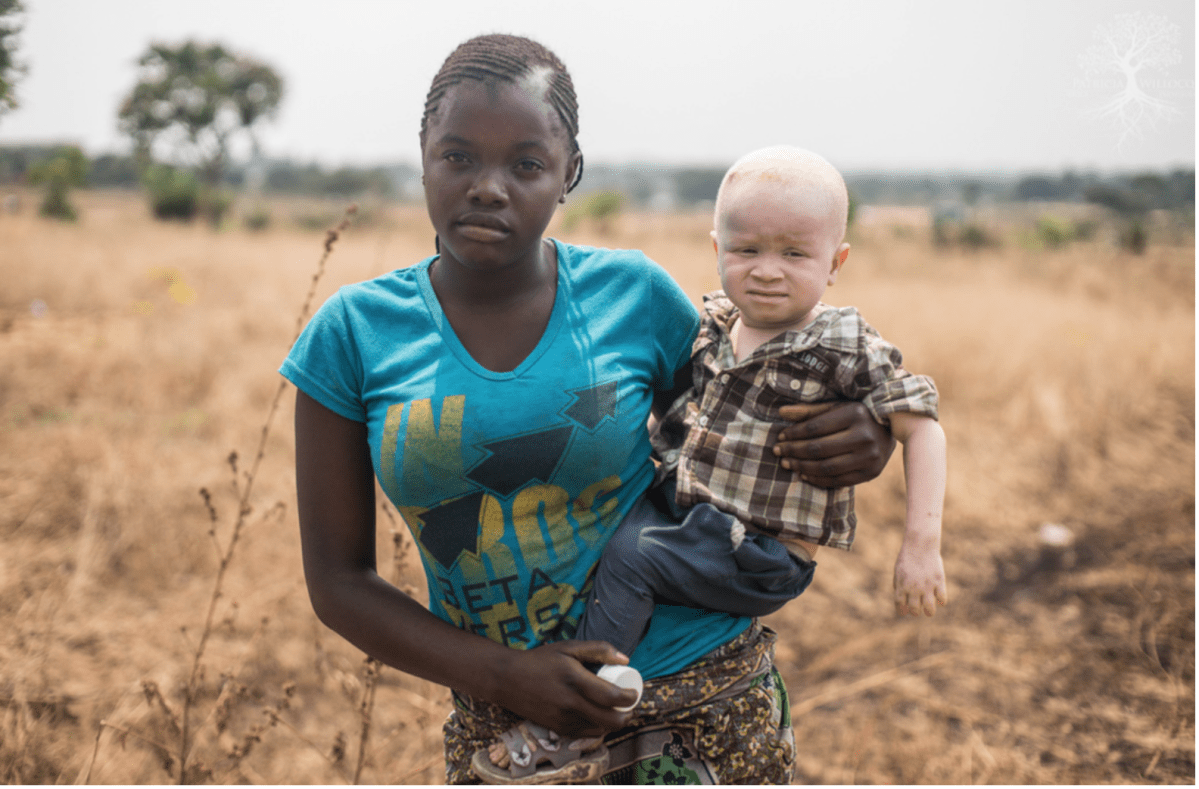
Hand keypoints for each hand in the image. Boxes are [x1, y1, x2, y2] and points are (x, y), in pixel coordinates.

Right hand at [491, 640, 636, 737]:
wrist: (508, 679)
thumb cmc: (540, 660)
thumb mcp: (569, 647)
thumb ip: (598, 650)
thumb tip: (625, 659)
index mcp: (576, 680)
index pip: (613, 697)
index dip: (630, 697)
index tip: (633, 692)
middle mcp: (571, 703)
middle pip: (612, 720)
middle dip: (627, 715)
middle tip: (628, 704)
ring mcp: (564, 719)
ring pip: (601, 730)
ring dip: (613, 722)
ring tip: (615, 709)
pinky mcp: (557, 729)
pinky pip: (586, 734)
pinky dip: (597, 727)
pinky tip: (598, 716)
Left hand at [773, 401, 894, 487]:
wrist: (891, 430)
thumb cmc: (856, 416)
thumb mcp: (836, 407)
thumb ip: (809, 411)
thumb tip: (781, 413)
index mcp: (855, 414)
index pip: (815, 427)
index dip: (794, 433)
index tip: (780, 437)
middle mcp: (865, 436)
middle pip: (819, 448)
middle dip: (793, 451)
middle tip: (777, 451)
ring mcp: (870, 457)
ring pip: (826, 467)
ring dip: (802, 466)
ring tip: (787, 463)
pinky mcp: (871, 473)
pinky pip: (838, 480)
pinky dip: (817, 479)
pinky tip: (803, 474)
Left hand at [893, 544, 946, 616]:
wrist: (920, 545)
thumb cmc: (908, 559)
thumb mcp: (899, 572)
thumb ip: (899, 587)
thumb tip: (902, 602)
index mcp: (901, 586)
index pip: (900, 605)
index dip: (902, 611)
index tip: (904, 611)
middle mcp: (914, 588)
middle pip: (915, 610)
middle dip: (915, 612)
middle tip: (918, 609)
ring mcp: (927, 586)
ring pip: (930, 609)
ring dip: (929, 612)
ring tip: (929, 610)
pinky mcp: (939, 581)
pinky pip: (942, 599)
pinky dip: (941, 601)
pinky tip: (938, 597)